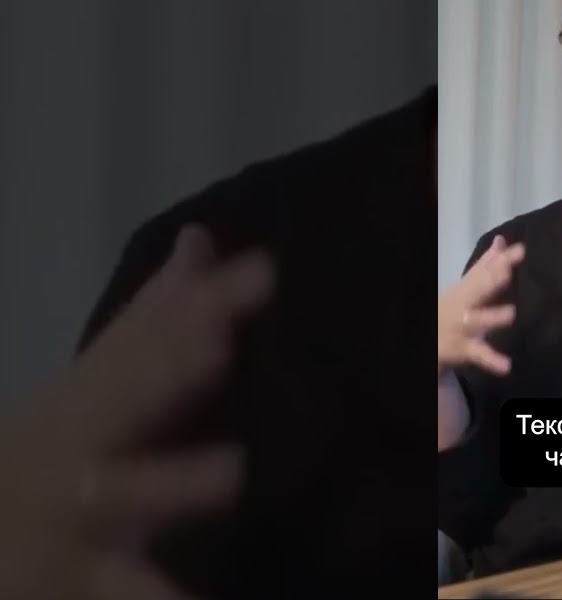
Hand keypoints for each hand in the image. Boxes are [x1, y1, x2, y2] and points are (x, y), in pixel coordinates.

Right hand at [0, 225, 273, 599]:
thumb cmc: (52, 451)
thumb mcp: (96, 382)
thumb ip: (156, 317)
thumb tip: (201, 239)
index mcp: (94, 391)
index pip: (154, 334)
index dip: (205, 304)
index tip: (265, 273)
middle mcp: (85, 442)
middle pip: (124, 397)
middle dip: (167, 370)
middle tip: (220, 346)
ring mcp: (79, 511)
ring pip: (125, 494)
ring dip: (174, 482)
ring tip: (232, 473)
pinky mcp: (78, 578)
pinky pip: (134, 594)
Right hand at [437, 235, 524, 376]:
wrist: (430, 337)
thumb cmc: (456, 307)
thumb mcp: (468, 285)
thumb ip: (486, 265)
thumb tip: (501, 240)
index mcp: (467, 287)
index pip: (485, 270)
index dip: (501, 260)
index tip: (521, 250)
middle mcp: (464, 303)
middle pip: (476, 290)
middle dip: (491, 280)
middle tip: (508, 271)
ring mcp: (464, 326)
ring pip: (477, 320)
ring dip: (492, 316)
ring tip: (511, 313)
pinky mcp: (466, 348)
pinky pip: (479, 354)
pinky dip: (492, 360)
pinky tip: (507, 366)